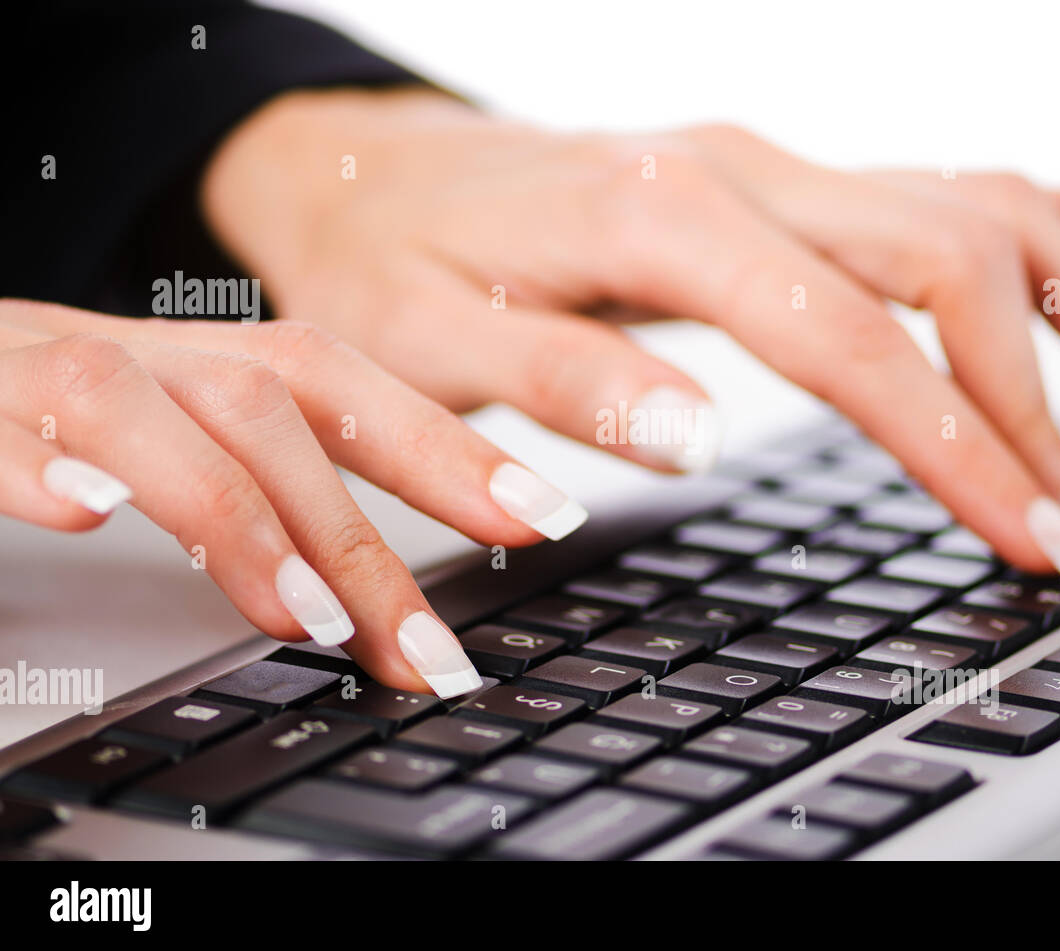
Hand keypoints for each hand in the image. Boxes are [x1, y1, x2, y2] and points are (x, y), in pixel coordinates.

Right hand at [0, 300, 587, 694]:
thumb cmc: (42, 419)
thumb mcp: (164, 449)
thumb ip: (255, 504)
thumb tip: (360, 603)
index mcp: (196, 370)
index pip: (341, 389)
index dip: (446, 446)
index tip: (542, 516)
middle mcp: (130, 359)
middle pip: (265, 407)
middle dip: (359, 534)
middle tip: (429, 650)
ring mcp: (26, 370)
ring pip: (135, 405)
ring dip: (228, 513)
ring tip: (304, 616)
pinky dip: (31, 458)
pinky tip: (82, 511)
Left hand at [201, 87, 1059, 582]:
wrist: (370, 176)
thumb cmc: (391, 263)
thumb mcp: (428, 340)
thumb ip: (559, 383)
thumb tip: (698, 439)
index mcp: (659, 214)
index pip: (848, 336)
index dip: (955, 441)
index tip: (1029, 531)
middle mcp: (739, 168)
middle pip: (947, 262)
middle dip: (1036, 405)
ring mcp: (772, 163)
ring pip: (973, 208)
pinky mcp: (782, 177)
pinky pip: (943, 173)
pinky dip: (1054, 207)